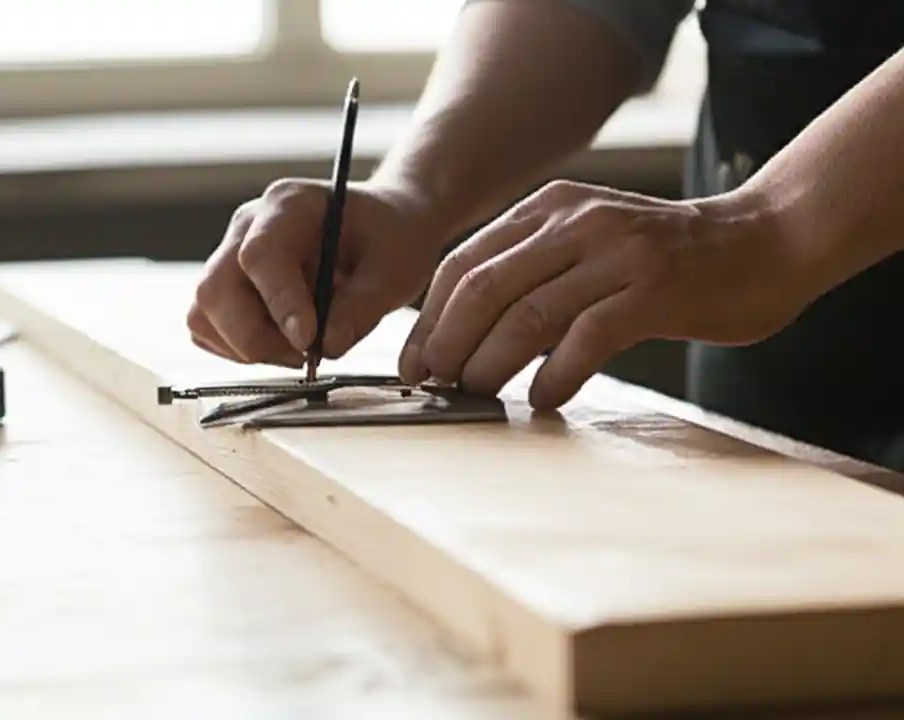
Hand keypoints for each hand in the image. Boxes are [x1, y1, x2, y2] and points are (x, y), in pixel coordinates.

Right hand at [189, 178, 447, 365]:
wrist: (384, 229)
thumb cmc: (390, 238)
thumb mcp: (393, 269)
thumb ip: (362, 306)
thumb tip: (327, 346)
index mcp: (289, 204)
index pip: (261, 255)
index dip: (279, 302)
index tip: (307, 340)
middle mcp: (247, 227)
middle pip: (215, 290)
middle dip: (255, 337)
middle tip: (306, 353)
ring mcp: (229, 257)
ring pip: (204, 315)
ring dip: (246, 347)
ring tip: (300, 348)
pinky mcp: (226, 288)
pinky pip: (208, 329)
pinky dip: (238, 349)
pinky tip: (281, 344)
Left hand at [399, 179, 815, 408]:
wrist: (766, 239)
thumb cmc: (667, 256)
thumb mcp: (589, 241)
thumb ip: (534, 270)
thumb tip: (463, 335)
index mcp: (549, 208)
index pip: (463, 264)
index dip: (428, 320)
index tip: (413, 364)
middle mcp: (576, 222)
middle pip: (482, 288)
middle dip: (447, 344)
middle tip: (437, 386)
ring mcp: (617, 253)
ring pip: (526, 315)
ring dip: (490, 366)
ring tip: (479, 397)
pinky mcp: (655, 290)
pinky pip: (585, 338)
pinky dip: (554, 377)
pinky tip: (543, 400)